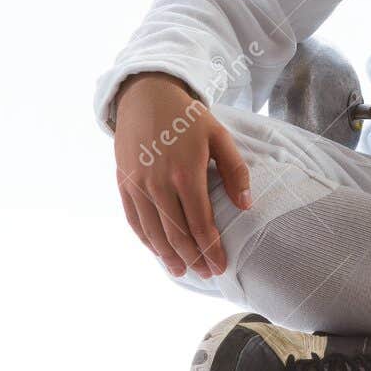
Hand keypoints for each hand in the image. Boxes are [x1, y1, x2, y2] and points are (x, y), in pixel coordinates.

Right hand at [112, 73, 251, 277]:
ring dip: (168, 256)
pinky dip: (146, 240)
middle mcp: (158, 184)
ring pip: (153, 232)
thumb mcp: (219, 136)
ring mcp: (138, 185)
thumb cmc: (188, 118)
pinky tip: (158, 252)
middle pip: (176, 234)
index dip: (210, 249)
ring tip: (183, 271)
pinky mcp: (124, 183)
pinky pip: (134, 220)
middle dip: (193, 258)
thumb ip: (236, 171)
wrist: (145, 96)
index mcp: (186, 174)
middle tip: (207, 274)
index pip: (200, 224)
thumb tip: (246, 205)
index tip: (220, 266)